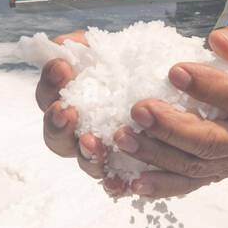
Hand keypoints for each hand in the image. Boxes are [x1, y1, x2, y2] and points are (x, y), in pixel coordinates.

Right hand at [34, 29, 128, 198]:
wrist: (179, 88)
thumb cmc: (139, 68)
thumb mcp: (114, 48)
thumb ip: (87, 46)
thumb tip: (61, 43)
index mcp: (72, 101)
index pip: (47, 97)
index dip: (49, 84)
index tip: (61, 67)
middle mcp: (81, 131)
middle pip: (56, 137)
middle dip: (56, 124)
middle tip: (66, 111)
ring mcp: (103, 153)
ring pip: (85, 161)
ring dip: (84, 153)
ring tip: (91, 142)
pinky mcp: (128, 169)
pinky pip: (117, 182)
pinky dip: (114, 184)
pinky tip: (117, 182)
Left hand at [113, 25, 227, 198]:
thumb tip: (217, 40)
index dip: (208, 87)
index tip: (174, 71)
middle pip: (211, 140)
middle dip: (171, 127)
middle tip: (138, 110)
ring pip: (194, 166)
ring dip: (156, 155)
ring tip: (124, 138)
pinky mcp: (218, 175)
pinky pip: (189, 186)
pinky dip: (161, 186)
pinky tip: (135, 182)